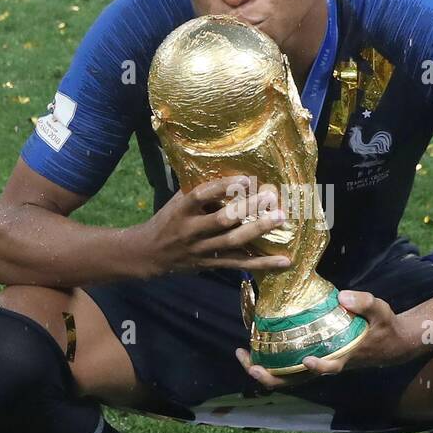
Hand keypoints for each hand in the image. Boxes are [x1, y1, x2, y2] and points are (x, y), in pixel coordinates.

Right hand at [135, 174, 292, 277]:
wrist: (149, 254)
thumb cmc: (169, 220)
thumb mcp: (177, 202)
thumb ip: (199, 191)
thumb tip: (229, 167)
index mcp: (182, 210)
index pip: (201, 196)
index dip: (223, 187)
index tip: (246, 178)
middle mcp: (192, 230)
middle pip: (222, 220)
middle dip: (247, 208)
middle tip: (271, 196)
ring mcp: (203, 250)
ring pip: (233, 242)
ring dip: (258, 230)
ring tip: (280, 218)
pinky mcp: (212, 265)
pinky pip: (240, 264)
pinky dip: (263, 264)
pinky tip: (284, 261)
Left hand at [235, 289, 414, 389]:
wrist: (391, 344)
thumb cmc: (384, 327)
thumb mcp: (381, 310)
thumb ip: (364, 302)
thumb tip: (342, 296)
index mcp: (346, 356)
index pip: (331, 367)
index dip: (319, 367)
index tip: (307, 361)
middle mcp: (329, 365)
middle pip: (297, 380)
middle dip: (272, 377)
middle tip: (250, 365)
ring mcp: (319, 364)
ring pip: (289, 376)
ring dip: (265, 370)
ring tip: (242, 355)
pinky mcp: (314, 359)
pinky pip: (289, 367)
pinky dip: (271, 362)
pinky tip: (255, 347)